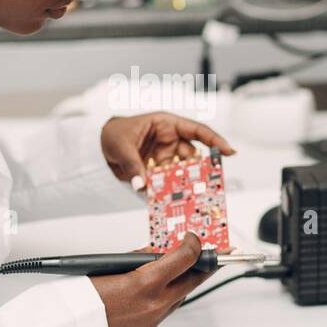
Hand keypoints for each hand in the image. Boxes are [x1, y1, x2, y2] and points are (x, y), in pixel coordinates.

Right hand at [90, 233, 213, 326]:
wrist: (72, 326)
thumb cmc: (84, 296)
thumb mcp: (112, 266)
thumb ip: (139, 259)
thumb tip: (156, 254)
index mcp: (145, 283)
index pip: (185, 258)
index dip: (193, 244)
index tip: (192, 238)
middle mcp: (154, 303)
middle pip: (192, 280)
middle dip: (203, 265)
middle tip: (211, 256)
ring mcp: (153, 318)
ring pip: (181, 296)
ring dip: (186, 282)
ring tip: (189, 270)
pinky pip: (167, 309)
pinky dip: (169, 296)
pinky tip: (165, 289)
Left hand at [101, 112, 235, 189]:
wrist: (97, 146)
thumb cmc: (112, 134)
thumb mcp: (121, 146)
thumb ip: (132, 165)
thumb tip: (142, 185)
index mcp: (166, 125)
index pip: (197, 130)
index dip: (215, 140)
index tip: (229, 151)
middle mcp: (170, 141)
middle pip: (193, 157)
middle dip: (201, 171)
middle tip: (209, 183)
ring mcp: (165, 158)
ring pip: (182, 173)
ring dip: (185, 184)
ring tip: (188, 196)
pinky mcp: (158, 172)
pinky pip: (168, 183)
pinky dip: (170, 192)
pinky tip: (171, 201)